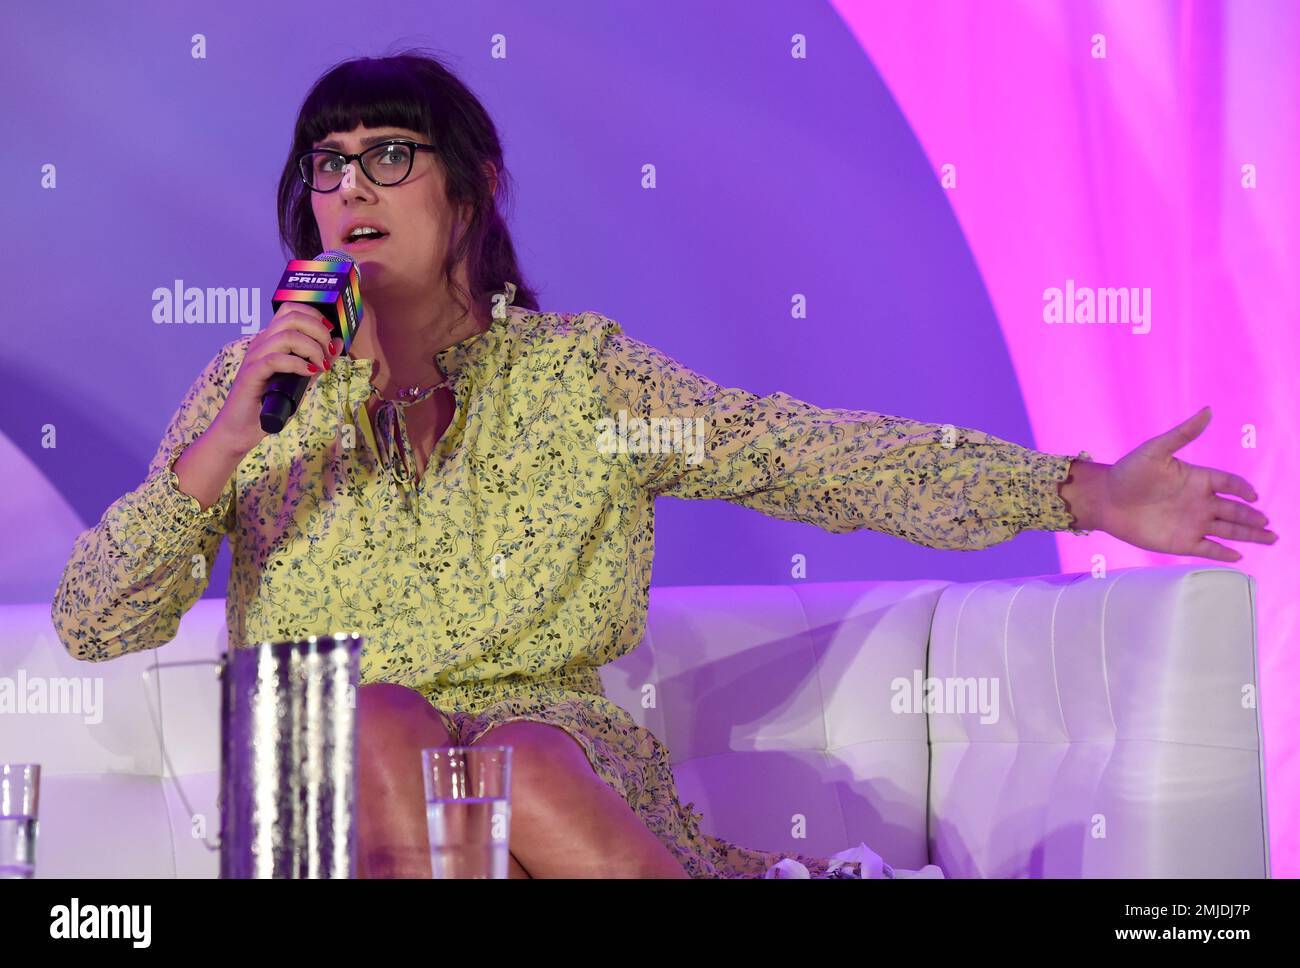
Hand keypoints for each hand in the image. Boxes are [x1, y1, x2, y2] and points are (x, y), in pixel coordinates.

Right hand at [208, 303, 341, 454]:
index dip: (315, 316)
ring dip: (312, 348)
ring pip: (286, 336)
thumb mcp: (301, 381)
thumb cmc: (270, 404)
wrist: (241, 428)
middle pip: (292, 317)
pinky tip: (309, 373)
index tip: (330, 335)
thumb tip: (338, 343)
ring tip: (320, 365)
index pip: (291, 309)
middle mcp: (261, 343)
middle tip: (328, 352)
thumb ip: (317, 361)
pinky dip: (298, 364)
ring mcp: (254, 358)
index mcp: (271, 340)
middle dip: (319, 331)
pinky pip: (275, 360)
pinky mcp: (251, 375)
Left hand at [1093, 406, 1277, 562]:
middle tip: (1269, 524)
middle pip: (1235, 510)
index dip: (1243, 489)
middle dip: (1254, 518)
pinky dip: (1223, 553)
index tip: (1252, 496)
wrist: (1104, 499)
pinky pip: (1208, 548)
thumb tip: (1207, 410)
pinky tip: (1238, 556)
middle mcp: (1200, 502)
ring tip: (1271, 538)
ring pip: (1229, 530)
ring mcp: (1193, 523)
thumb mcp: (1155, 450)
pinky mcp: (1181, 542)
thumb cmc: (1128, 472)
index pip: (1229, 483)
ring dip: (1250, 535)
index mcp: (1198, 479)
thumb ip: (1183, 433)